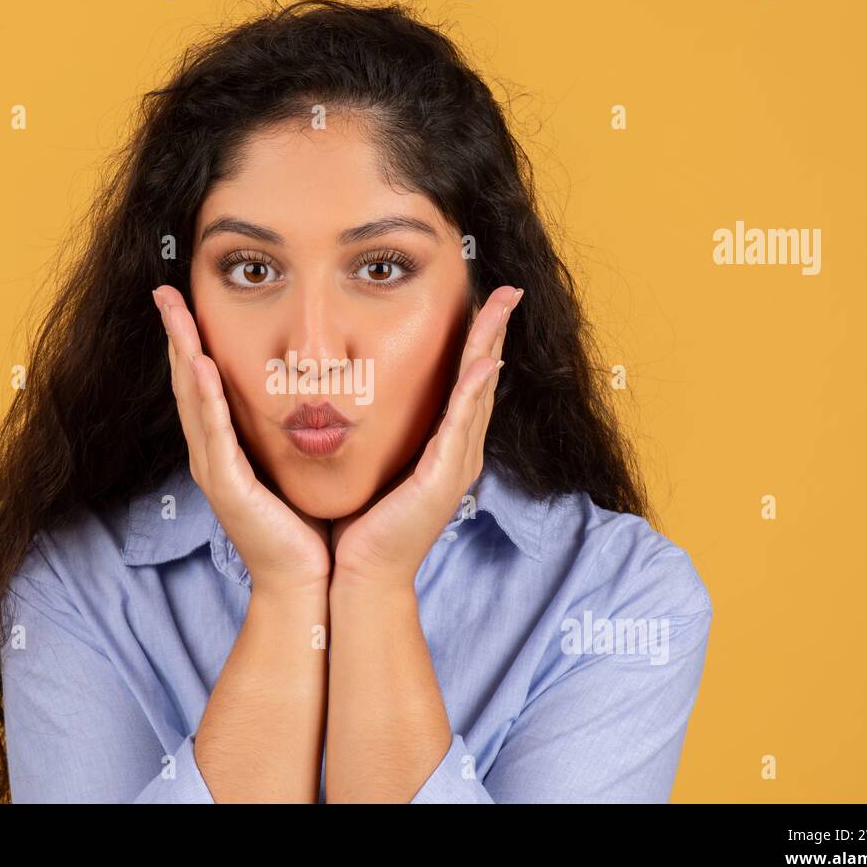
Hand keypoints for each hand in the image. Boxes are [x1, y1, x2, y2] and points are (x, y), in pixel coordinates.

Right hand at [153, 285, 332, 596]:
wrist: (307, 583)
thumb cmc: (307, 527)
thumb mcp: (294, 464)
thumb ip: (291, 430)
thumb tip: (312, 393)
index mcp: (228, 447)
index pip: (204, 382)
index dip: (192, 339)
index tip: (185, 299)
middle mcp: (213, 454)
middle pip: (187, 381)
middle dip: (175, 333)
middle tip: (164, 289)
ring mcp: (215, 470)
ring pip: (192, 399)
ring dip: (181, 351)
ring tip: (173, 311)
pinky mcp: (227, 487)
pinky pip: (213, 433)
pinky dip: (204, 397)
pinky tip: (198, 362)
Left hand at [330, 285, 522, 586]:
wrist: (359, 575)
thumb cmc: (361, 525)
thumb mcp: (375, 464)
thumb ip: (382, 434)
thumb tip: (364, 398)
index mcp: (443, 448)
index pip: (465, 383)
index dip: (476, 341)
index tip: (482, 301)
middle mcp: (458, 454)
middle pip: (483, 380)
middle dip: (495, 333)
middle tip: (507, 291)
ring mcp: (455, 467)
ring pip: (479, 394)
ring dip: (491, 348)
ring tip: (501, 309)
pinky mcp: (443, 481)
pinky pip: (461, 427)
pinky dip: (474, 393)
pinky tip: (483, 364)